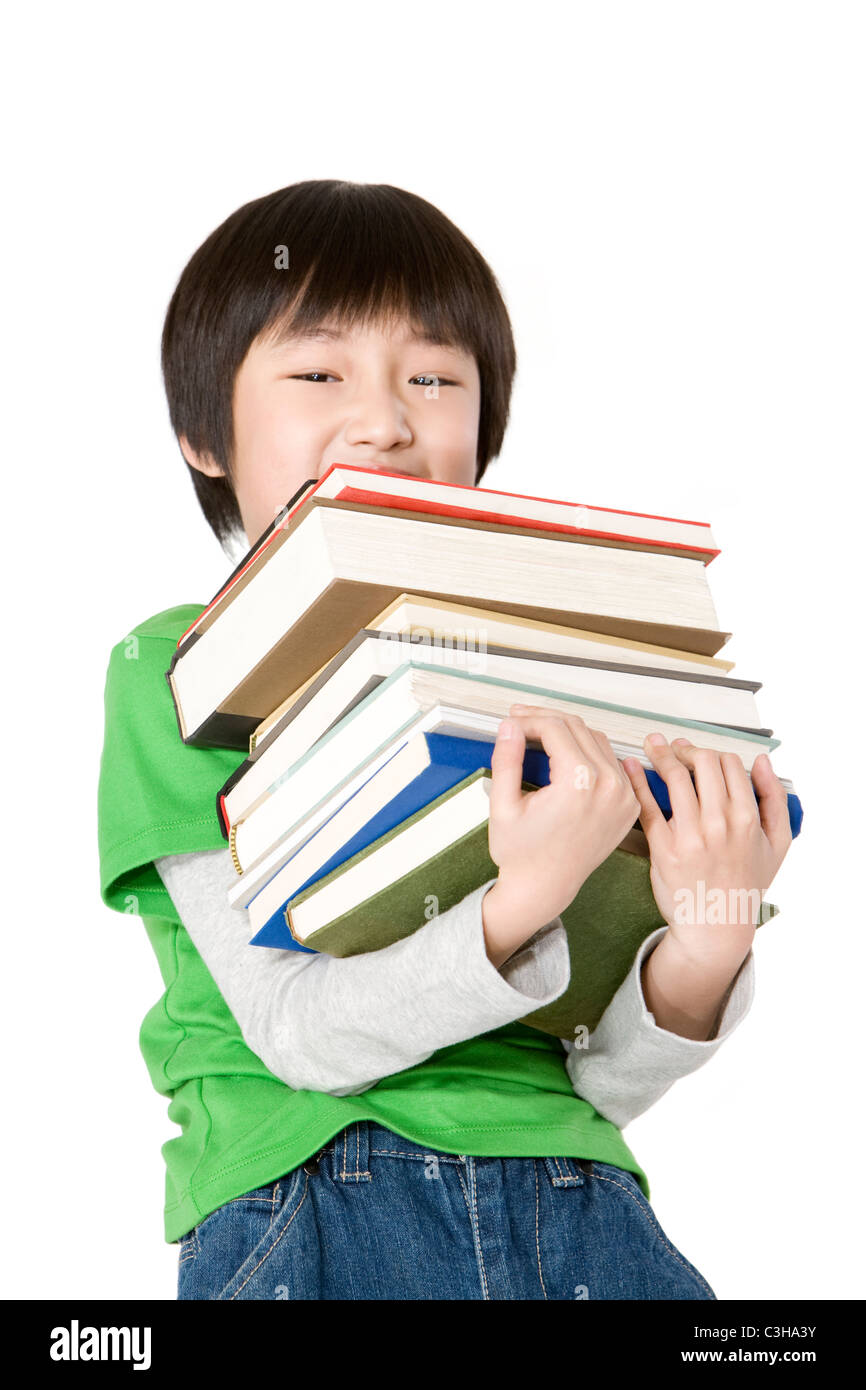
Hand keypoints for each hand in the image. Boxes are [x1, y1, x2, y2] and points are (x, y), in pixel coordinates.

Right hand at [482, 702, 639, 961]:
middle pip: (578, 728)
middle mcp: (608, 787)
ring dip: (568, 732)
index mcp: (579, 784)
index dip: (528, 719)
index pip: (555, 728)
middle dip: (546, 719)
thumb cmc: (522, 854)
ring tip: (540, 734)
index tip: (511, 722)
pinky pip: (612, 763)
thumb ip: (507, 760)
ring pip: (597, 741)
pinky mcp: (628, 805)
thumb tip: (509, 727)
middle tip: (520, 719)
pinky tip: (566, 752)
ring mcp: (623, 796)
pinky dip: (589, 752)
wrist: (545, 888)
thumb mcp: (503, 806)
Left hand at [623, 734, 792, 970]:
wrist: (717, 928)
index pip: (728, 763)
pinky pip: (647, 805)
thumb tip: (761, 761)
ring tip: (652, 745)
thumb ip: (775, 799)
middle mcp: (719, 823)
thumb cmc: (747, 884)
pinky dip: (637, 780)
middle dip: (685, 748)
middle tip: (672, 746)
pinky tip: (631, 766)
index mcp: (747, 818)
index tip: (698, 753)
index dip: (712, 752)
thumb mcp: (777, 844)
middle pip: (701, 762)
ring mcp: (690, 835)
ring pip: (673, 777)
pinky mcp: (664, 848)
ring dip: (660, 753)